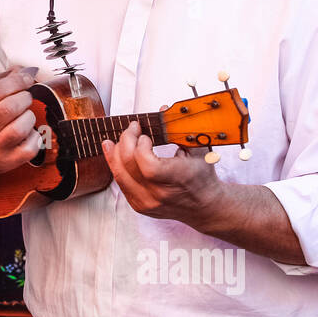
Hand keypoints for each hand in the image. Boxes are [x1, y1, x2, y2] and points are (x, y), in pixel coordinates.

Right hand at [0, 66, 41, 178]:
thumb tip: (21, 72)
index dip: (17, 81)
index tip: (26, 78)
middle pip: (11, 108)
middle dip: (24, 97)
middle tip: (24, 97)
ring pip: (21, 127)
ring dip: (29, 116)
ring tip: (24, 114)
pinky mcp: (7, 161)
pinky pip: (30, 147)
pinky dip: (34, 136)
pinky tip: (27, 132)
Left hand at [101, 120, 223, 225]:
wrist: (205, 207)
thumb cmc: (203, 177)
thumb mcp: (200, 150)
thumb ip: (181, 129)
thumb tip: (162, 109)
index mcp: (178, 179)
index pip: (149, 166)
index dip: (141, 147)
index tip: (145, 136)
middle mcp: (160, 194)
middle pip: (129, 167)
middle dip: (126, 141)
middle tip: (131, 129)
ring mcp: (148, 203)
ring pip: (120, 175)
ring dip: (114, 154)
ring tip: (112, 140)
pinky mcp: (140, 206)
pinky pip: (121, 183)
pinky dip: (116, 166)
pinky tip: (114, 154)